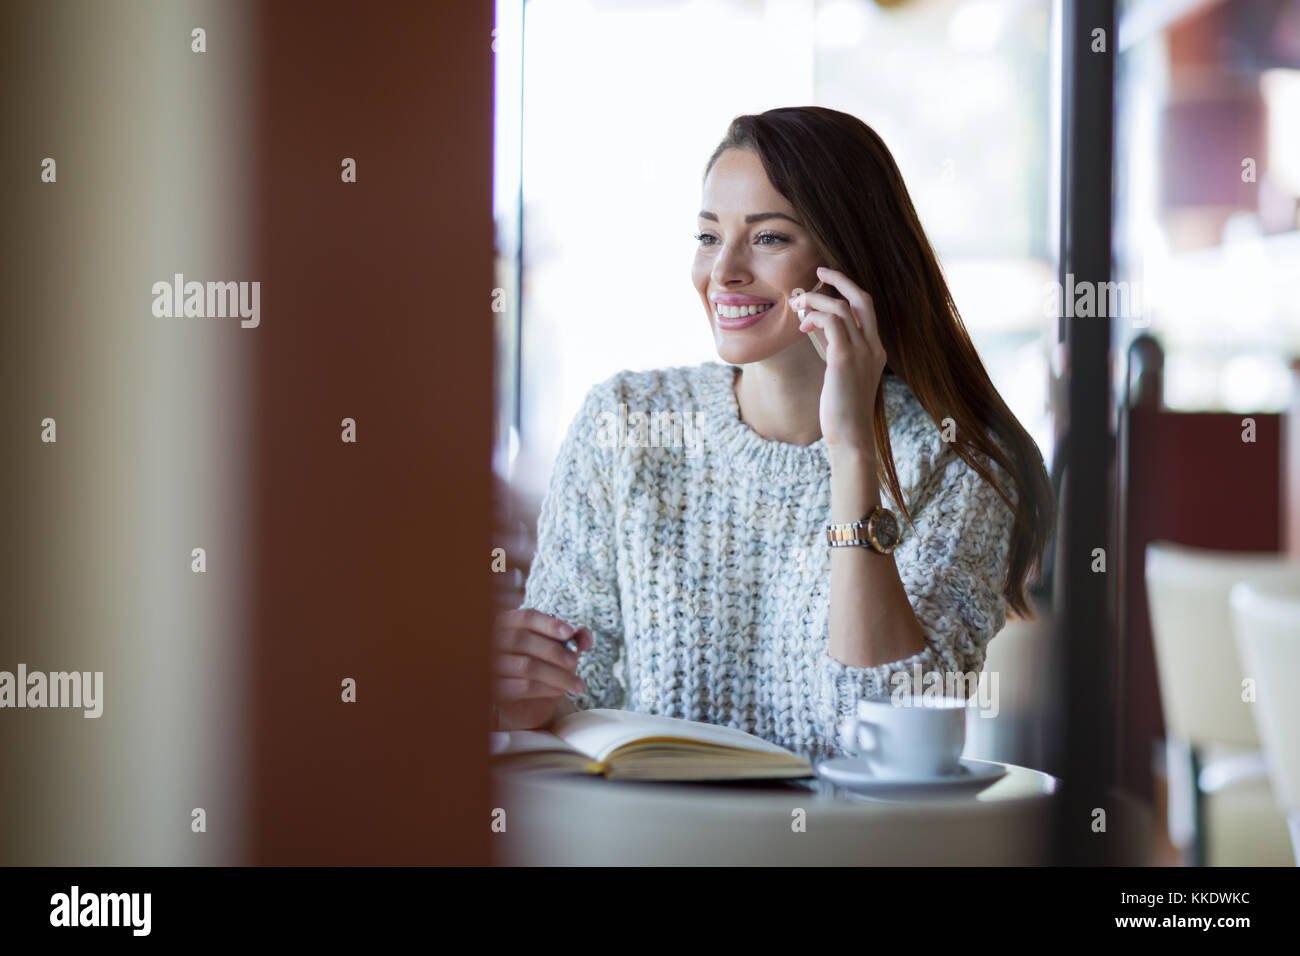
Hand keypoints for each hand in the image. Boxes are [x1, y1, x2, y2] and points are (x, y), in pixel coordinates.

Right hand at [492, 608, 592, 729]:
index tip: (570, 632)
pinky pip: (524, 686)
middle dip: (554, 651)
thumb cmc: (546, 666)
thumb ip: (576, 639)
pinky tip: (560, 691)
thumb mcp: (564, 650)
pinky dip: (547, 688)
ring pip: (526, 666)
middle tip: (575, 661)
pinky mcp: (496, 690)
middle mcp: (494, 642)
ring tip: (576, 684)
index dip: (549, 623)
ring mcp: (492, 666)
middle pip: (523, 640)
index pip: (527, 617)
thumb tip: (584, 636)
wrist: (531, 703)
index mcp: (510, 624)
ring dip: (557, 674)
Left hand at [791, 266, 886, 452]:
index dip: (846, 290)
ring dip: (816, 299)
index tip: (826, 281)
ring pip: (842, 307)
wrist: (851, 438)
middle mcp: (873, 346)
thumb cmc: (843, 410)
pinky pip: (832, 322)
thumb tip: (817, 328)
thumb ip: (836, 349)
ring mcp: (862, 352)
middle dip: (840, 279)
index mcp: (875, 349)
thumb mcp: (841, 375)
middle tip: (818, 271)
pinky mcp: (845, 359)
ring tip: (796, 306)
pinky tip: (802, 326)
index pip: (865, 308)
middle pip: (863, 297)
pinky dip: (815, 316)